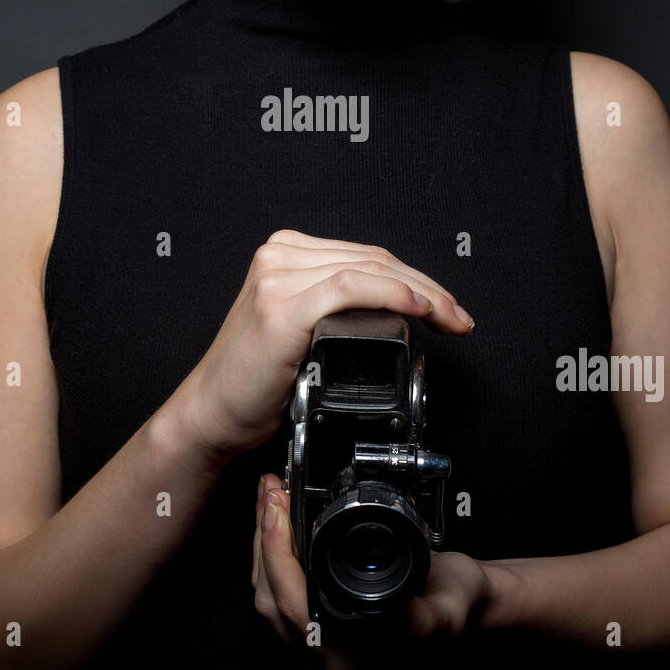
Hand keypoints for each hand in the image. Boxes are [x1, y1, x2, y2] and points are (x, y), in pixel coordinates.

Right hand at [181, 229, 474, 458]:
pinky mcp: (280, 307)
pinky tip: (417, 309)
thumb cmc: (254, 382)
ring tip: (449, 319)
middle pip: (374, 260)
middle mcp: (278, 256)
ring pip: (368, 270)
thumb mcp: (300, 329)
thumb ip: (334, 307)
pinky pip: (349, 288)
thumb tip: (397, 307)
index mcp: (284, 254)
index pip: (367, 257)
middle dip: (427, 288)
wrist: (210, 415)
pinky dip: (390, 295)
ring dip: (421, 294)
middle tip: (458, 317)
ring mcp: (276, 278)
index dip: (416, 279)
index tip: (446, 308)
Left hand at [252, 472, 488, 669]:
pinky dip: (273, 556)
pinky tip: (277, 524)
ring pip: (269, 599)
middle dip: (263, 540)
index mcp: (356, 666)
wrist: (463, 602)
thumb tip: (390, 616)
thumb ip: (421, 620)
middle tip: (270, 492)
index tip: (277, 510)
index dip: (278, 557)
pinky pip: (279, 594)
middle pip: (271, 602)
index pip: (296, 610)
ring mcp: (318, 654)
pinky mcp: (313, 633)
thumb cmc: (458, 605)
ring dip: (263, 544)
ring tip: (269, 498)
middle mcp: (330, 668)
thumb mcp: (449, 611)